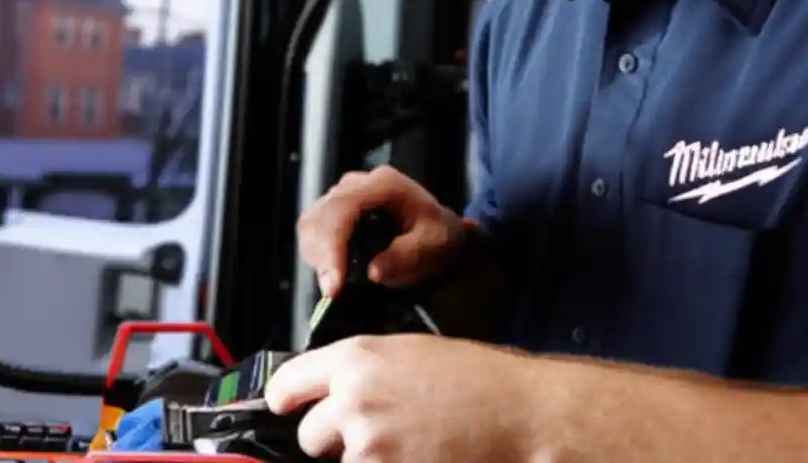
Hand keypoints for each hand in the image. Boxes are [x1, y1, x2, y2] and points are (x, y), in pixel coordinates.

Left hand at [265, 335, 545, 461]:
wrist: (524, 415)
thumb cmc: (481, 382)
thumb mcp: (411, 355)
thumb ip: (362, 372)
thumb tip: (329, 394)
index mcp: (357, 359)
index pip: (289, 383)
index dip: (285, 398)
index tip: (283, 408)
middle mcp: (353, 400)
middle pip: (309, 435)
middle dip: (334, 440)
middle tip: (376, 435)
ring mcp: (367, 446)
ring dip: (364, 460)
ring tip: (409, 447)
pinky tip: (418, 458)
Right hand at [298, 165, 467, 296]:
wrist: (437, 234)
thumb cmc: (437, 237)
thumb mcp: (434, 248)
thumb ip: (407, 257)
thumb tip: (373, 272)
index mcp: (383, 184)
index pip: (343, 208)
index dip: (333, 246)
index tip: (334, 283)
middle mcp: (357, 184)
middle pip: (320, 216)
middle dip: (323, 257)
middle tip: (334, 292)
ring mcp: (342, 195)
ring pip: (311, 224)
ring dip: (318, 258)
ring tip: (336, 284)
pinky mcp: (333, 211)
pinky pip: (312, 231)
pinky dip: (318, 256)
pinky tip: (335, 273)